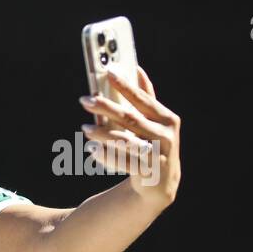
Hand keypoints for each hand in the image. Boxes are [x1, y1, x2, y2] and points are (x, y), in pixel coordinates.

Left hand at [79, 63, 180, 206]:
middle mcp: (165, 135)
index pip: (143, 99)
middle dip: (106, 107)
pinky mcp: (148, 172)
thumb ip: (147, 98)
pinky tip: (92, 149)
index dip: (125, 85)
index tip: (108, 72)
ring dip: (103, 133)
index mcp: (167, 119)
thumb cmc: (154, 144)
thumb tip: (137, 69)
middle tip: (85, 100)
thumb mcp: (155, 122)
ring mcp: (158, 155)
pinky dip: (107, 155)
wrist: (162, 182)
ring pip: (125, 141)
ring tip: (85, 128)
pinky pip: (122, 162)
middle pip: (131, 118)